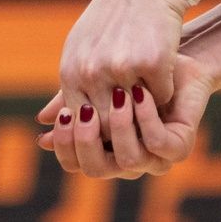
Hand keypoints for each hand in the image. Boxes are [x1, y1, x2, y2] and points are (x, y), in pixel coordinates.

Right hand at [37, 51, 217, 178]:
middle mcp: (127, 159)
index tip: (64, 115)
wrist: (177, 53)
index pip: (74, 161)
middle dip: (87, 141)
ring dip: (119, 127)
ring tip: (117, 95)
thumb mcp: (100, 80)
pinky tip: (139, 93)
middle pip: (95, 168)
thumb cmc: (134, 63)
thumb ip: (73, 102)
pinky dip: (146, 120)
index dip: (67, 144)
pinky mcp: (178, 146)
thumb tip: (41, 120)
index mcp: (104, 150)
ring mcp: (153, 157)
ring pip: (127, 159)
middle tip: (82, 111)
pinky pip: (157, 143)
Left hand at [52, 0, 188, 175]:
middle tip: (138, 112)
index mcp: (70, 72)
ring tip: (150, 91)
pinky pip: (162, 94)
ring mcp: (122, 68)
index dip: (101, 127)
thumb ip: (67, 87)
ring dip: (147, 107)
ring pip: (137, 113)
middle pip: (109, 124)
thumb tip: (42, 122)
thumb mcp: (81, 48)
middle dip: (126, 123)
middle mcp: (91, 73)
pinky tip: (164, 71)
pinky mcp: (153, 62)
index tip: (115, 117)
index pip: (82, 125)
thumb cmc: (114, 17)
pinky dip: (166, 88)